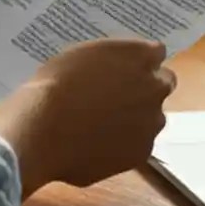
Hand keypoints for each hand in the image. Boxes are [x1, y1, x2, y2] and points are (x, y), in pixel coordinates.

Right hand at [0, 39, 176, 195]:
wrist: (41, 131)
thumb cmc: (53, 86)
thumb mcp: (82, 56)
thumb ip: (112, 60)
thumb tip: (121, 69)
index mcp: (140, 56)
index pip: (156, 53)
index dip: (140, 62)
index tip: (125, 69)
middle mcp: (155, 87)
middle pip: (163, 84)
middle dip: (146, 88)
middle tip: (116, 96)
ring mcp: (151, 123)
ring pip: (152, 117)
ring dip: (137, 118)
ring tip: (102, 125)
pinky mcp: (141, 152)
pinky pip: (138, 144)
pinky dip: (124, 144)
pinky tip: (97, 145)